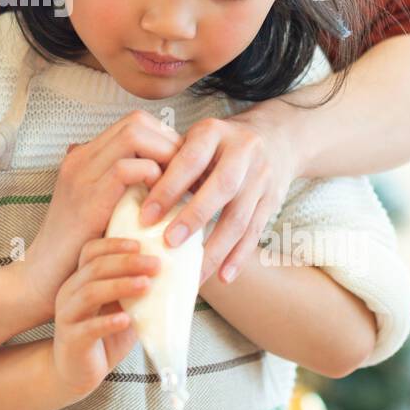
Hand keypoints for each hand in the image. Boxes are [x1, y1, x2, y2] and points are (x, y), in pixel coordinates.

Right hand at [23, 110, 183, 315]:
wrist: (43, 279)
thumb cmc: (77, 249)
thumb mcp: (100, 210)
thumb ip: (119, 191)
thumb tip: (156, 182)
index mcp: (84, 157)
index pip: (133, 124)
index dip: (165, 139)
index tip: (186, 167)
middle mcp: (80, 158)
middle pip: (137, 122)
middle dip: (171, 143)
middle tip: (192, 174)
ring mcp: (81, 175)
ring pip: (134, 135)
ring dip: (167, 156)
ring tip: (182, 184)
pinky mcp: (87, 198)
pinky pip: (127, 169)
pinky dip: (153, 177)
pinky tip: (163, 200)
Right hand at [51, 238, 159, 397]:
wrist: (76, 373)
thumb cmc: (104, 337)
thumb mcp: (125, 310)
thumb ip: (140, 293)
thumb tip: (182, 277)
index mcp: (81, 280)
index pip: (91, 251)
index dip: (113, 244)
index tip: (139, 245)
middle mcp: (70, 293)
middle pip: (94, 268)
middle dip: (126, 263)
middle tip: (155, 264)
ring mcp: (68, 316)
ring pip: (89, 293)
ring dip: (120, 286)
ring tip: (146, 285)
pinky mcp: (72, 341)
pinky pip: (88, 328)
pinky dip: (108, 322)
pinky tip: (126, 319)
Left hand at [136, 111, 296, 284]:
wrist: (275, 135)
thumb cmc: (217, 144)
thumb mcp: (195, 139)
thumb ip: (171, 162)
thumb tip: (134, 197)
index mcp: (214, 132)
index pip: (190, 160)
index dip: (168, 188)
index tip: (145, 216)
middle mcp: (243, 151)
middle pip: (221, 187)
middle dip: (194, 218)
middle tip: (168, 244)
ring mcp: (262, 177)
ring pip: (241, 217)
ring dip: (216, 249)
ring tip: (194, 275)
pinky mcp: (274, 200)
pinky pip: (255, 232)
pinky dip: (239, 257)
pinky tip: (223, 277)